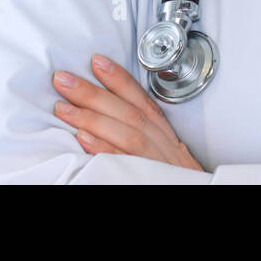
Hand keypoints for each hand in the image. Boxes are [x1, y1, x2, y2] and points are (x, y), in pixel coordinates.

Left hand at [52, 53, 203, 170]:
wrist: (197, 200)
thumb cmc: (175, 180)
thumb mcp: (165, 155)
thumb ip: (142, 135)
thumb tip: (106, 114)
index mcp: (167, 138)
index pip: (143, 102)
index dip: (120, 79)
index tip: (96, 61)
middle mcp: (165, 147)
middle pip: (130, 114)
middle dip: (94, 94)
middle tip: (63, 80)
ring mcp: (157, 165)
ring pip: (127, 135)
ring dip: (92, 118)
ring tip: (62, 108)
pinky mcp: (148, 181)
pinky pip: (125, 164)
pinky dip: (104, 150)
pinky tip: (83, 138)